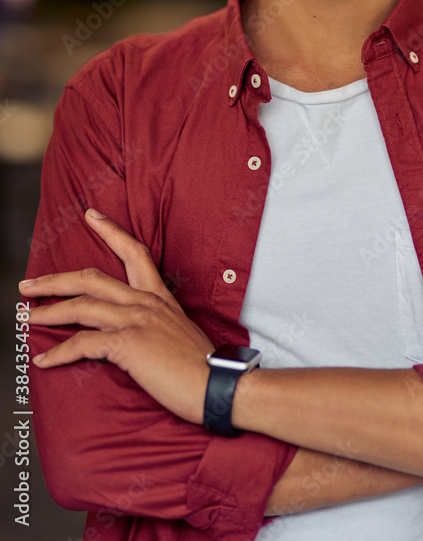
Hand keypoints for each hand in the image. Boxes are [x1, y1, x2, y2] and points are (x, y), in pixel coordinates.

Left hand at [19, 210, 212, 423]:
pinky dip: (59, 352)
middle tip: (29, 283)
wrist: (216, 385)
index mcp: (159, 297)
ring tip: (27, 316)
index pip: (134, 253)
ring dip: (48, 311)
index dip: (111, 231)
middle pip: (92, 278)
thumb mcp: (179, 333)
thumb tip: (135, 331)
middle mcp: (146, 303)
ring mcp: (137, 321)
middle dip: (55, 280)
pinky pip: (83, 343)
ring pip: (81, 305)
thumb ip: (157, 324)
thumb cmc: (200, 367)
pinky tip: (44, 360)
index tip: (91, 215)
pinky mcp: (128, 344)